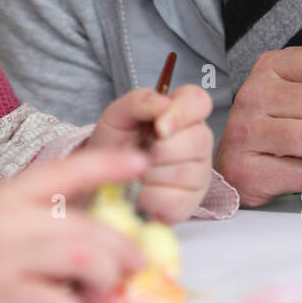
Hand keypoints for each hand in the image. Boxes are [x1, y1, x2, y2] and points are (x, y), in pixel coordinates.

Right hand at [0, 147, 148, 302]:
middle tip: (135, 268)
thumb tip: (81, 228)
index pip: (67, 170)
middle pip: (89, 227)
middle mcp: (7, 219)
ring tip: (98, 295)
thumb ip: (25, 215)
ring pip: (84, 259)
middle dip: (124, 251)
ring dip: (105, 281)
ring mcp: (1, 258)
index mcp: (6, 194)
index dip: (108, 166)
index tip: (141, 163)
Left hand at [87, 84, 213, 222]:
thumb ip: (139, 101)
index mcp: (183, 112)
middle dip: (159, 149)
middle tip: (139, 151)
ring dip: (150, 172)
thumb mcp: (118, 115)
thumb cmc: (116, 142)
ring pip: (183, 172)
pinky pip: (172, 198)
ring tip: (136, 170)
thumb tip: (164, 105)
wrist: (102, 177)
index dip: (181, 113)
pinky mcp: (189, 201)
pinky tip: (140, 189)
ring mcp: (198, 173)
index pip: (199, 102)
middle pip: (197, 141)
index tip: (159, 127)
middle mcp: (199, 141)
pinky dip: (148, 195)